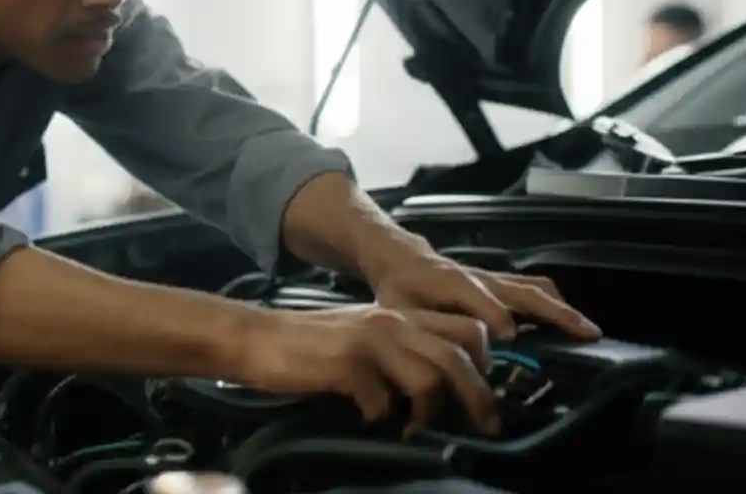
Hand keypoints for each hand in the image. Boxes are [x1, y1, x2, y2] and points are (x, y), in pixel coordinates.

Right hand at [238, 305, 499, 435]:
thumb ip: (401, 356)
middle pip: (459, 354)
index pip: (466, 329)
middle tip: (486, 427)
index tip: (483, 398)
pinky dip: (379, 417)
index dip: (484, 364)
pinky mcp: (348, 363)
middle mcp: (393, 321)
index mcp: (402, 315)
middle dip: (479, 396)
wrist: (259, 338)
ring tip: (414, 429)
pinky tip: (365, 417)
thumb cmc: (312, 347)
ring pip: (430, 377)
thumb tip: (440, 394)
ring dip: (430, 413)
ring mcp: (371, 339)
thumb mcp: (365, 341)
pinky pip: (383, 401)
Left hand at [363, 235, 601, 342]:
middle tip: (585, 333)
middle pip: (522, 290)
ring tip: (588, 331)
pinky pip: (532, 289)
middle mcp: (480, 277)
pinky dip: (554, 304)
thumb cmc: (398, 288)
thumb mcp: (398, 309)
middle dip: (554, 311)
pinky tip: (570, 323)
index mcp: (451, 281)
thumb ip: (419, 329)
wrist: (400, 257)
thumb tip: (445, 360)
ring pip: (534, 288)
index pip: (478, 295)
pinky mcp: (500, 282)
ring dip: (562, 309)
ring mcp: (493, 278)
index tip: (511, 337)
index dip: (493, 315)